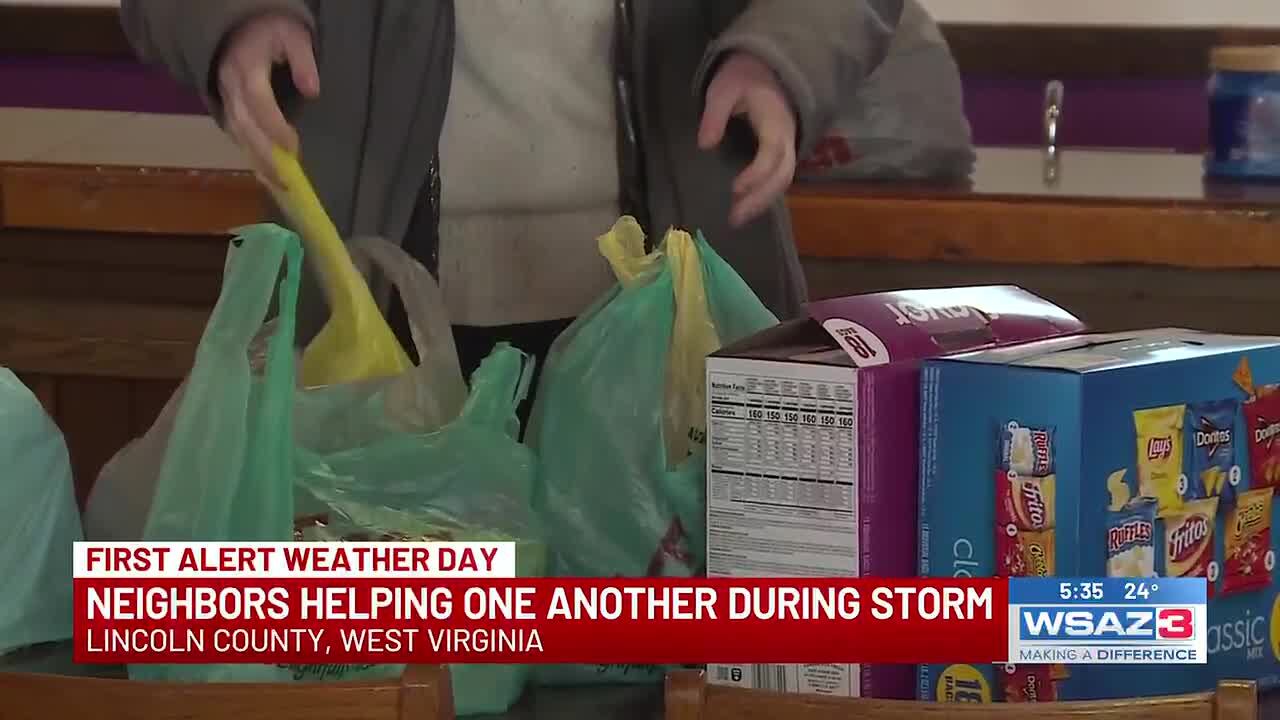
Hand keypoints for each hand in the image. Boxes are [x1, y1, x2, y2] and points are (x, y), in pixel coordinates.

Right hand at [217, 12, 319, 188]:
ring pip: (237, 135)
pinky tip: (267, 174)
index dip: (273, 126)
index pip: (257, 101)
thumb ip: (303, 61)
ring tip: (279, 185)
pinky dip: (250, 155)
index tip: (293, 146)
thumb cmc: (270, 30)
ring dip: (257, 161)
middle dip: (264, 155)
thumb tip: (313, 91)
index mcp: (246, 67)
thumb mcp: (292, 35)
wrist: (237, 26)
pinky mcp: (227, 108)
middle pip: (244, 126)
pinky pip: (236, 135)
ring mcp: (226, 98)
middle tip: (288, 180)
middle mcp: (231, 87)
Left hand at [697, 52, 797, 227]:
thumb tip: (705, 145)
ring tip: (737, 218)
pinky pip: (778, 177)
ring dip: (762, 202)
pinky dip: (764, 194)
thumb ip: (715, 115)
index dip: (756, 174)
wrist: (768, 65)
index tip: (735, 189)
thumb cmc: (744, 75)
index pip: (772, 154)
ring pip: (783, 180)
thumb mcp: (723, 87)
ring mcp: (787, 145)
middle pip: (782, 175)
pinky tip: (746, 206)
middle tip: (735, 218)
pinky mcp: (780, 151)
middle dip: (760, 199)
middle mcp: (786, 137)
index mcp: (775, 121)